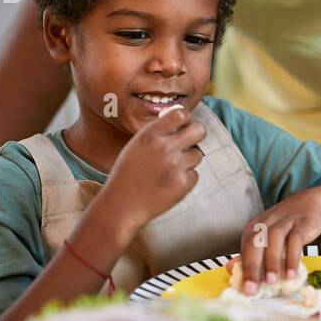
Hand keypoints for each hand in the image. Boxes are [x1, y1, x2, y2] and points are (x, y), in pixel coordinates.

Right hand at [97, 105, 205, 233]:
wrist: (121, 206)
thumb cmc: (127, 175)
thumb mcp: (135, 146)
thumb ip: (156, 134)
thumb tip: (180, 120)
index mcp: (149, 135)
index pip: (180, 114)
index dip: (186, 120)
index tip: (184, 125)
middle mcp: (164, 147)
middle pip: (199, 131)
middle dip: (197, 135)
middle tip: (191, 142)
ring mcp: (174, 166)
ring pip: (197, 155)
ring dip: (188, 161)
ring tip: (170, 170)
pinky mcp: (182, 184)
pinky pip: (194, 175)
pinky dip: (185, 179)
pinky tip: (169, 184)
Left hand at [237, 188, 320, 294]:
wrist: (312, 202)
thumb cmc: (287, 225)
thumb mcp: (267, 237)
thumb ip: (251, 253)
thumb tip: (230, 269)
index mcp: (254, 229)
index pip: (245, 249)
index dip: (243, 270)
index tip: (244, 291)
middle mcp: (266, 223)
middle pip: (255, 244)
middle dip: (252, 267)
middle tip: (252, 289)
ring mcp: (285, 221)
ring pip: (274, 240)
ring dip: (272, 262)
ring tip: (272, 282)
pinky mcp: (302, 223)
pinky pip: (295, 240)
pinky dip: (293, 257)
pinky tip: (292, 273)